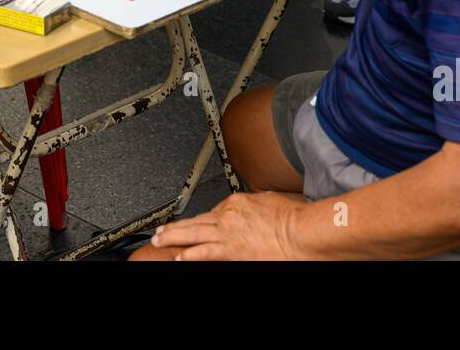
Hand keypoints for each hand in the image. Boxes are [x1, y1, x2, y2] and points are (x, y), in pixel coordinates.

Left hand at [149, 192, 305, 260]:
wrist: (300, 233)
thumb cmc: (293, 219)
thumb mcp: (271, 201)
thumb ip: (256, 204)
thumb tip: (254, 207)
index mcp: (238, 201)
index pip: (213, 212)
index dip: (202, 221)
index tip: (196, 225)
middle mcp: (228, 214)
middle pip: (195, 220)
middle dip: (175, 226)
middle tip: (159, 231)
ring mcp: (227, 232)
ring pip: (192, 233)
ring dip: (173, 237)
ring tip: (159, 241)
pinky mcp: (229, 249)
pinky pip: (203, 252)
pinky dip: (189, 254)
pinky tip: (178, 257)